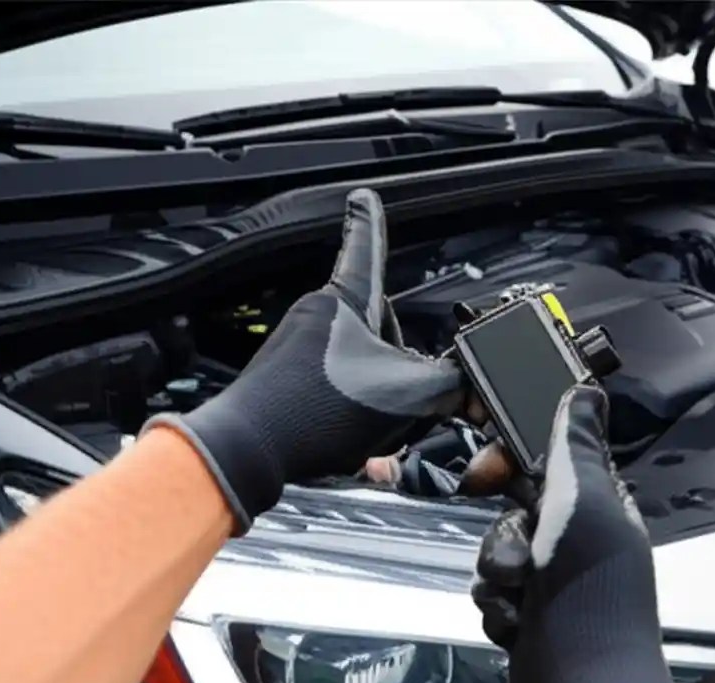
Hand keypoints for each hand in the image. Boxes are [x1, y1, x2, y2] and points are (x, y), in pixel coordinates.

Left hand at [143, 189, 464, 532]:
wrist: (249, 452)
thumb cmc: (314, 411)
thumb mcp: (408, 396)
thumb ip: (450, 383)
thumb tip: (465, 385)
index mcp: (345, 303)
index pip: (366, 251)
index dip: (370, 224)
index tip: (363, 197)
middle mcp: (319, 318)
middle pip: (382, 333)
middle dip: (401, 370)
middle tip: (400, 401)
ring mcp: (301, 351)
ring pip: (365, 370)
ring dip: (379, 402)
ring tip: (366, 430)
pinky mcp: (289, 384)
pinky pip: (340, 394)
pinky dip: (354, 419)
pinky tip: (350, 444)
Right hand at [471, 385, 679, 682]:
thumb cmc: (591, 589)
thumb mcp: (585, 501)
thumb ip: (577, 446)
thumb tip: (588, 391)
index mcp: (596, 506)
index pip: (542, 465)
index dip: (507, 466)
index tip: (485, 474)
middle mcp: (574, 541)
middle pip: (509, 513)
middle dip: (504, 540)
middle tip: (520, 564)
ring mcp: (550, 583)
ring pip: (494, 555)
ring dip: (498, 579)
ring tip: (523, 601)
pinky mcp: (528, 618)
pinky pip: (490, 595)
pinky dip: (497, 610)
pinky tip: (518, 625)